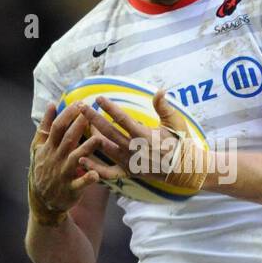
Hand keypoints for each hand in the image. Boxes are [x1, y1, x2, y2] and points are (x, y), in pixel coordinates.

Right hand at [30, 101, 114, 218]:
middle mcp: (56, 159)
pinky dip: (87, 179)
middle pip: (68, 139)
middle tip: (90, 112)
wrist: (42, 200)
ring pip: (75, 159)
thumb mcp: (38, 147)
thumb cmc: (43, 168)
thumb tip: (51, 104)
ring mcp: (63, 174)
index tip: (79, 103)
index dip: (67, 115)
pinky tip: (96, 174)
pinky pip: (80, 184)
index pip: (57, 128)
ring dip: (86, 149)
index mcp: (49, 148)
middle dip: (78, 125)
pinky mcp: (71, 189)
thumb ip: (45, 126)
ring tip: (98, 139)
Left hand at [76, 91, 208, 189]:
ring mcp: (129, 161)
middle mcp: (133, 148)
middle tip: (80, 107)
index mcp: (144, 135)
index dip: (109, 107)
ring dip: (90, 136)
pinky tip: (81, 159)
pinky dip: (94, 168)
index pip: (122, 119)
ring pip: (105, 148)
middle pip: (108, 131)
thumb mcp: (174, 122)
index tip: (98, 98)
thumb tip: (161, 90)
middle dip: (92, 118)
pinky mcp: (128, 172)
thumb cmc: (179, 142)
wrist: (183, 168)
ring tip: (78, 126)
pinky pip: (108, 173)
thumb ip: (163, 106)